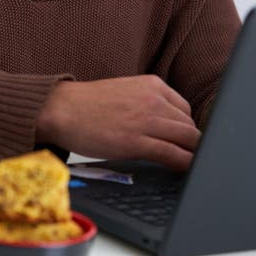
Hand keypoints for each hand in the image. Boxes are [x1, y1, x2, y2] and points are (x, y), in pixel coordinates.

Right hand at [35, 75, 200, 170]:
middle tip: (191, 157)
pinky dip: (185, 163)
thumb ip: (148, 102)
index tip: (186, 141)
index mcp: (152, 85)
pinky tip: (186, 170)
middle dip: (193, 143)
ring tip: (192, 166)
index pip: (185, 110)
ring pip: (187, 139)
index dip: (186, 128)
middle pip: (189, 125)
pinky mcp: (138, 142)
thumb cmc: (89, 104)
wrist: (62, 109)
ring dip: (193, 154)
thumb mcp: (126, 92)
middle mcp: (154, 100)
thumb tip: (166, 123)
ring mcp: (147, 120)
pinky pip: (173, 154)